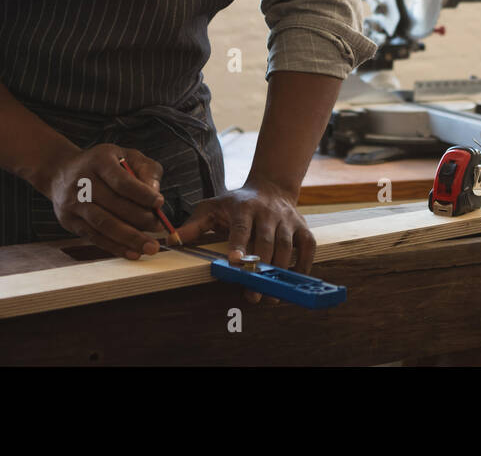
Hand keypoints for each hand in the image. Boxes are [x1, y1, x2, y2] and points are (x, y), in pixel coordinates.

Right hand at [40, 144, 165, 259]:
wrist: (62, 172)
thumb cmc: (104, 164)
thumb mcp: (127, 156)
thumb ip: (146, 170)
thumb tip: (155, 192)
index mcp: (99, 161)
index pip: (122, 181)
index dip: (142, 194)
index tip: (160, 203)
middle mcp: (83, 182)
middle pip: (114, 204)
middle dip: (140, 219)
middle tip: (159, 228)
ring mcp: (74, 203)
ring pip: (104, 224)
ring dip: (130, 238)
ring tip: (150, 246)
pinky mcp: (70, 221)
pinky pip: (95, 237)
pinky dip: (116, 247)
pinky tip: (133, 252)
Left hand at [177, 177, 315, 304]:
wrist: (270, 186)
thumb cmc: (235, 203)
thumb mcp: (211, 208)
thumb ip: (193, 226)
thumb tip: (171, 240)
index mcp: (243, 208)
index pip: (241, 227)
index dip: (240, 244)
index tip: (236, 262)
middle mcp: (268, 212)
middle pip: (267, 240)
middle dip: (260, 267)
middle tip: (254, 292)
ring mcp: (287, 219)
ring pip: (287, 246)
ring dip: (280, 272)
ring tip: (272, 294)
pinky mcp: (302, 227)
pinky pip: (308, 246)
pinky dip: (304, 264)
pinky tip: (294, 282)